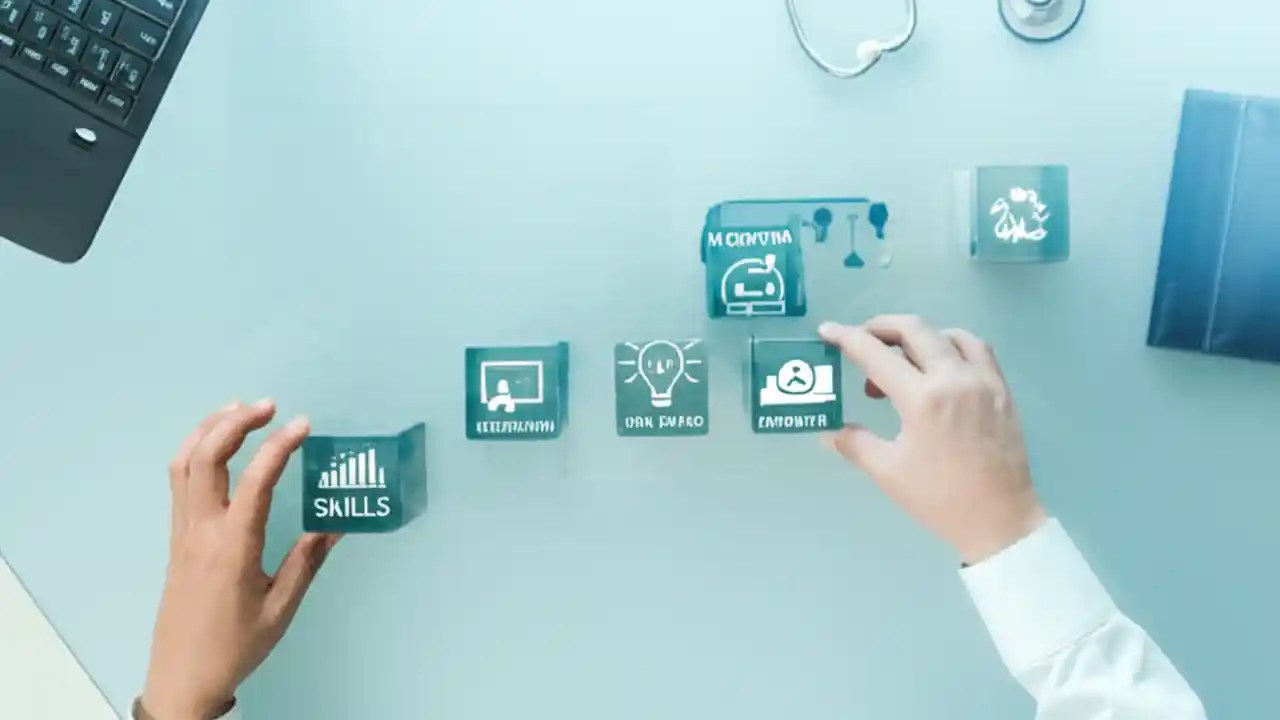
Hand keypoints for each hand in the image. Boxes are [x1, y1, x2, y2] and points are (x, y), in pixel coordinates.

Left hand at [142, 400, 340, 719]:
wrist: (182, 676)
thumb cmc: (236, 646)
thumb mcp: (282, 608)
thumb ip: (307, 561)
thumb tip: (336, 523)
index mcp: (232, 549)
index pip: (255, 483)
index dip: (279, 448)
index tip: (303, 425)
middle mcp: (200, 531)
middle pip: (206, 458)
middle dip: (236, 423)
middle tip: (270, 406)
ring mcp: (182, 531)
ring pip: (184, 463)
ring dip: (209, 429)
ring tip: (240, 409)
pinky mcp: (176, 537)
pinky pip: (179, 480)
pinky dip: (196, 450)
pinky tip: (216, 444)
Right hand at [818, 316, 1046, 564]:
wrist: (1000, 519)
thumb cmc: (939, 498)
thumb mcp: (888, 472)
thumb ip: (854, 443)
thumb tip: (827, 430)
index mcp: (921, 399)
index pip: (875, 354)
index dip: (847, 337)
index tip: (828, 331)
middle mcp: (953, 378)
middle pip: (913, 330)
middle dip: (880, 328)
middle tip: (862, 342)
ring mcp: (982, 380)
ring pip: (947, 334)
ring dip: (919, 336)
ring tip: (902, 358)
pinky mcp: (1001, 389)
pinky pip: (977, 349)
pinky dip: (953, 345)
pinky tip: (941, 365)